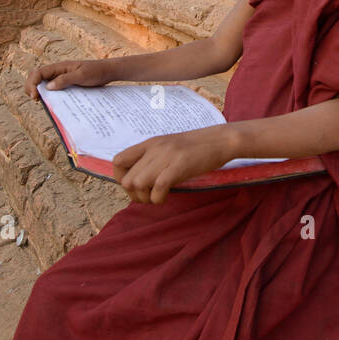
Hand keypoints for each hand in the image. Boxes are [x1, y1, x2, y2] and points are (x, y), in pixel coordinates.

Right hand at [24, 59, 113, 99]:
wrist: (108, 72)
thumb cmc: (96, 71)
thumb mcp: (82, 75)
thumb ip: (66, 80)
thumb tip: (49, 87)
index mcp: (59, 67)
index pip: (39, 72)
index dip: (32, 83)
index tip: (34, 96)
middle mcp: (58, 72)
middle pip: (37, 77)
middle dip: (31, 87)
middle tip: (35, 99)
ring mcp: (62, 78)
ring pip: (44, 84)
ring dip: (39, 92)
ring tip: (40, 101)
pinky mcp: (67, 84)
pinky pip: (54, 89)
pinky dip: (49, 95)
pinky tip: (52, 103)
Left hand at [113, 126, 234, 204]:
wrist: (220, 140)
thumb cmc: (197, 148)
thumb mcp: (169, 148)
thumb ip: (153, 159)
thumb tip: (139, 181)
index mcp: (150, 143)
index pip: (118, 161)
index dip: (121, 178)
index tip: (136, 186)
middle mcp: (154, 149)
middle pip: (126, 179)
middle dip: (134, 195)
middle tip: (148, 196)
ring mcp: (166, 156)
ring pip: (137, 184)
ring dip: (145, 198)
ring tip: (157, 197)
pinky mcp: (179, 165)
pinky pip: (157, 187)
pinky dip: (158, 199)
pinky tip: (166, 197)